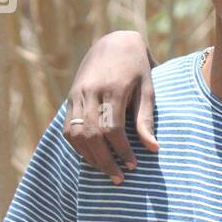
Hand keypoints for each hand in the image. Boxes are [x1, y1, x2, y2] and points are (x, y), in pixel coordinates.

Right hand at [63, 31, 156, 182]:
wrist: (114, 42)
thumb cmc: (137, 68)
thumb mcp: (147, 89)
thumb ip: (146, 119)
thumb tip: (154, 149)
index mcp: (112, 88)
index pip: (112, 128)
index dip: (122, 150)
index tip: (133, 166)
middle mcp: (90, 91)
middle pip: (91, 134)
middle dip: (105, 161)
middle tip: (119, 179)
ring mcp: (76, 94)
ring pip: (76, 133)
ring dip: (90, 157)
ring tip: (107, 171)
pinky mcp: (70, 98)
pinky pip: (68, 128)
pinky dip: (78, 146)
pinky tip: (92, 157)